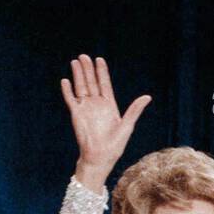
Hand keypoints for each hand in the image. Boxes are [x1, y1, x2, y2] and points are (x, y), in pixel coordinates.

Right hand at [61, 54, 150, 189]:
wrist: (100, 157)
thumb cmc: (115, 145)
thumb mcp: (127, 125)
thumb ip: (135, 110)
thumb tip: (147, 97)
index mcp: (109, 106)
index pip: (104, 84)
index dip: (102, 72)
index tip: (99, 59)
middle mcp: (96, 105)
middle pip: (91, 82)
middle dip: (88, 69)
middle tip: (84, 56)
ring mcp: (86, 109)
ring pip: (81, 87)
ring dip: (78, 75)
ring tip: (75, 62)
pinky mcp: (76, 114)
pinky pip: (71, 99)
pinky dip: (68, 90)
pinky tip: (65, 81)